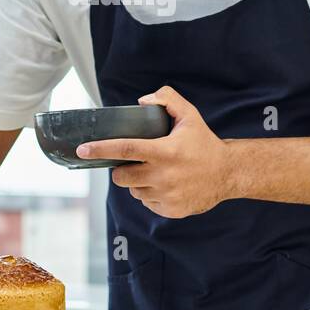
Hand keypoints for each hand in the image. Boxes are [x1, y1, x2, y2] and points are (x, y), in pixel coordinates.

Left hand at [76, 86, 230, 218]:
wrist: (228, 173)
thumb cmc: (204, 143)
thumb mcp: (189, 115)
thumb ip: (167, 99)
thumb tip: (142, 102)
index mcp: (165, 151)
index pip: (125, 149)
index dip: (100, 149)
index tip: (82, 150)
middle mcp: (164, 175)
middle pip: (122, 176)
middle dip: (121, 168)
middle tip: (134, 162)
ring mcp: (167, 195)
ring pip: (133, 191)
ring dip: (136, 182)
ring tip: (154, 172)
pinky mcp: (170, 210)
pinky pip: (147, 203)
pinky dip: (150, 194)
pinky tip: (165, 185)